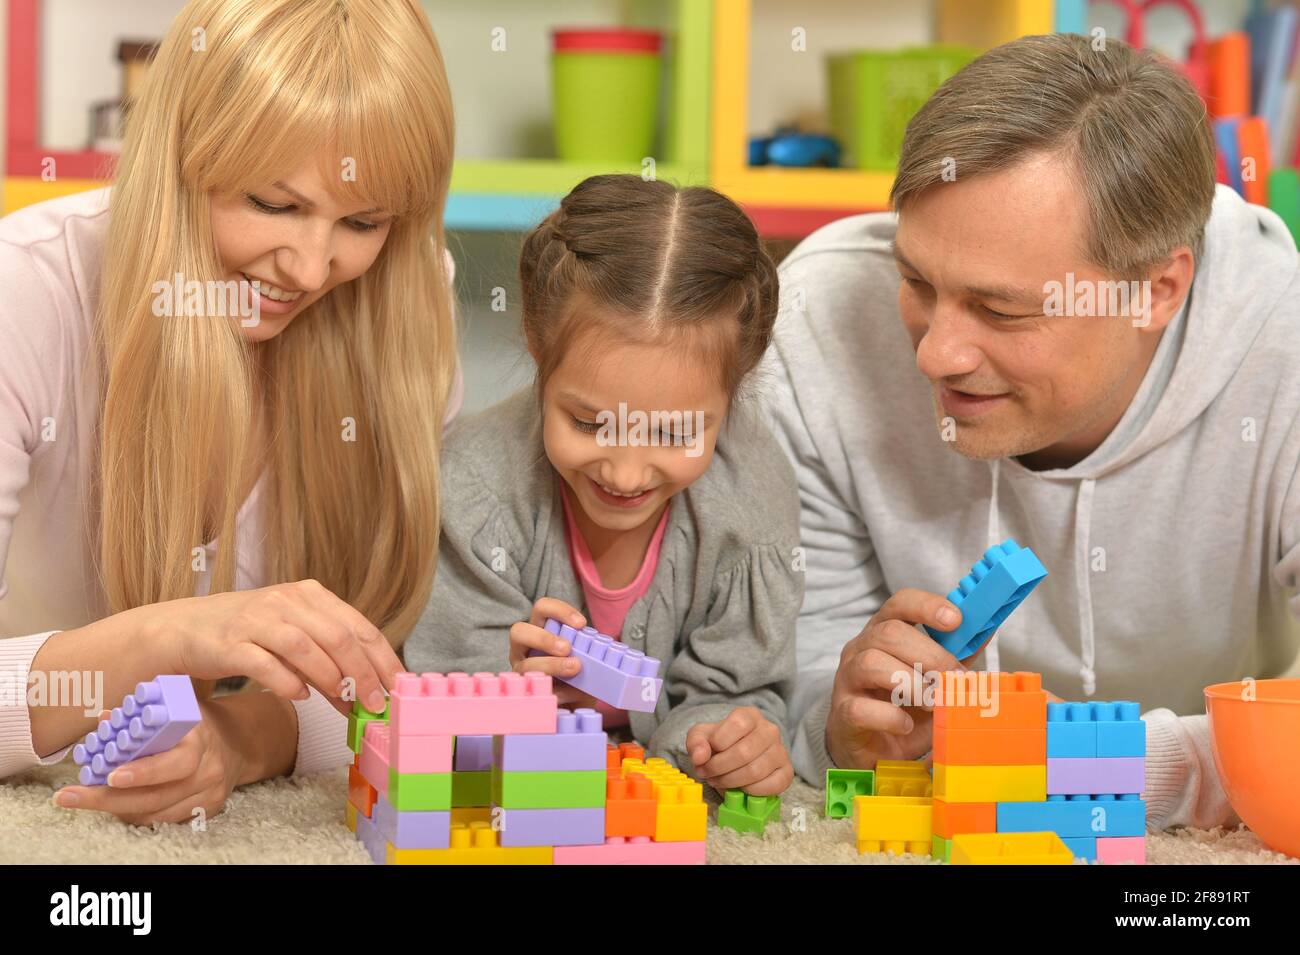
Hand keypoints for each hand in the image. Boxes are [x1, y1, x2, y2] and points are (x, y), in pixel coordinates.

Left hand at [52, 698, 243, 825]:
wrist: (238, 742)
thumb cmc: (196, 721)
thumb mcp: (175, 706)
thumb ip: (141, 714)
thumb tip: (103, 720)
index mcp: (201, 741)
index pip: (176, 762)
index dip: (144, 772)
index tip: (111, 775)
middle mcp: (209, 771)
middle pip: (157, 796)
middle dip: (108, 798)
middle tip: (70, 796)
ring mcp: (209, 794)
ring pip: (156, 814)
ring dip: (116, 808)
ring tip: (83, 798)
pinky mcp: (207, 810)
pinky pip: (163, 820)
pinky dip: (136, 814)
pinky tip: (115, 804)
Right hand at [149, 579, 399, 715]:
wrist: (185, 630)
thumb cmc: (249, 636)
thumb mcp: (294, 637)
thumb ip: (329, 659)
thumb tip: (367, 693)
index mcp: (310, 595)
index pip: (359, 627)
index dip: (383, 659)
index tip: (398, 688)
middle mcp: (286, 601)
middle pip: (338, 638)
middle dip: (363, 674)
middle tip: (375, 704)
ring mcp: (257, 619)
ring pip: (306, 648)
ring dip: (330, 679)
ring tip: (343, 703)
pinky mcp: (230, 642)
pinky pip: (266, 664)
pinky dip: (288, 683)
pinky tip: (300, 697)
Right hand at [508, 598, 598, 707]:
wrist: (575, 701)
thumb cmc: (576, 670)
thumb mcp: (583, 655)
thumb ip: (585, 649)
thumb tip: (593, 651)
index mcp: (538, 629)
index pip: (542, 608)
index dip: (559, 611)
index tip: (581, 624)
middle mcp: (524, 648)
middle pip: (518, 631)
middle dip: (543, 638)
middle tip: (567, 648)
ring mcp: (521, 672)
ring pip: (526, 665)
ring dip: (551, 665)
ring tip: (574, 668)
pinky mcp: (527, 694)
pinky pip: (536, 691)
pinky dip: (558, 691)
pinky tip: (573, 693)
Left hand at [686, 707, 791, 795]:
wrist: (736, 754)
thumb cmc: (720, 743)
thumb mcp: (701, 737)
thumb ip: (696, 742)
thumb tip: (700, 757)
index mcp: (750, 715)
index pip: (737, 725)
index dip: (717, 743)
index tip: (705, 755)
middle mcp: (770, 730)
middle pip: (744, 752)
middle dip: (719, 768)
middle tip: (708, 774)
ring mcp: (781, 751)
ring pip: (755, 771)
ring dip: (731, 781)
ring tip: (719, 781)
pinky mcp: (787, 772)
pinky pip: (772, 785)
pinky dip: (751, 791)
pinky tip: (739, 788)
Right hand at [825, 589, 965, 770]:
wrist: (875, 750)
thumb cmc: (905, 708)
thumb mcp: (934, 680)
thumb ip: (955, 656)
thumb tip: (985, 632)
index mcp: (883, 633)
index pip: (900, 604)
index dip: (927, 606)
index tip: (956, 620)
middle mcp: (860, 649)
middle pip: (889, 632)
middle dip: (931, 655)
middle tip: (955, 679)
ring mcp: (847, 680)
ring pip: (871, 663)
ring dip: (911, 684)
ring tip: (931, 703)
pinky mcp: (843, 713)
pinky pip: (862, 708)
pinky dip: (891, 717)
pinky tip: (905, 726)